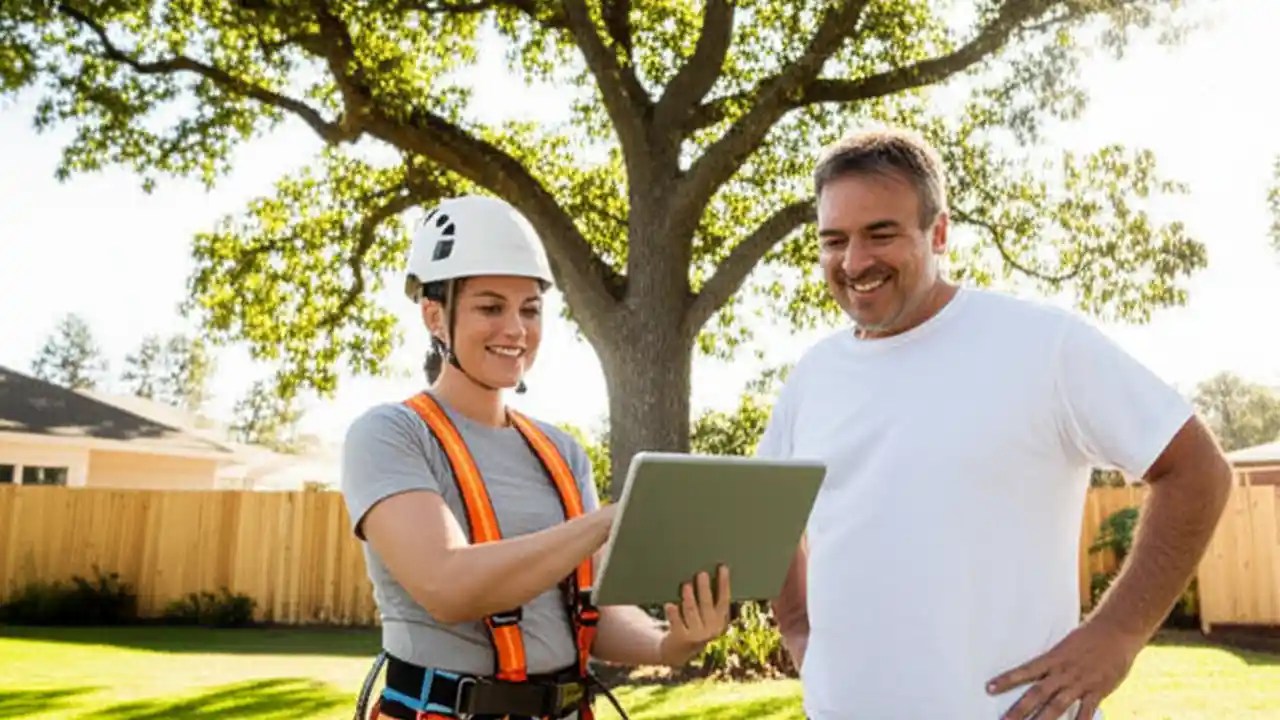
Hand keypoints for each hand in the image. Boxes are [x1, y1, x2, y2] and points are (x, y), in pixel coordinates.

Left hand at [659, 565, 731, 665]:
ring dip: (689, 598)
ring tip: (686, 585)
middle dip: (704, 589)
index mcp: (720, 621)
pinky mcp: (681, 638)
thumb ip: (709, 601)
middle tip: (701, 574)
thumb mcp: (706, 617)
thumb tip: (707, 572)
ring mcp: (696, 635)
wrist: (678, 652)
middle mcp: (711, 629)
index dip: (724, 583)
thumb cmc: (694, 625)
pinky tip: (669, 605)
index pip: (724, 599)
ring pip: (691, 612)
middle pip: (707, 604)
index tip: (722, 567)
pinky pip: (676, 622)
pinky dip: (673, 613)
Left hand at [987, 621, 1144, 719]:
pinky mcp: (1097, 691)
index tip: (989, 688)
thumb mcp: (1065, 647)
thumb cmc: (1089, 637)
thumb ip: (1052, 663)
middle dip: (1019, 710)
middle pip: (1037, 694)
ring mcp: (1080, 683)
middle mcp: (1063, 672)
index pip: (1025, 671)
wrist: (1116, 631)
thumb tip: (1036, 672)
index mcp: (1053, 659)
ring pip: (1057, 706)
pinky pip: (1086, 711)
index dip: (1006, 680)